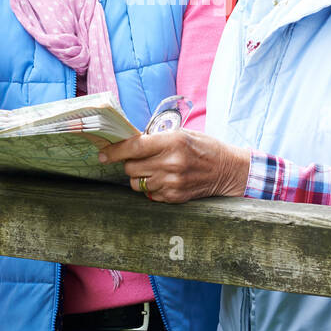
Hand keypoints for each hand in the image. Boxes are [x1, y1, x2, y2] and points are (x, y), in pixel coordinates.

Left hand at [97, 131, 250, 203]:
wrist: (228, 169)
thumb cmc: (204, 147)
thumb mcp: (182, 134)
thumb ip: (155, 138)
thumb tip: (127, 142)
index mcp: (172, 142)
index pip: (134, 147)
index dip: (114, 151)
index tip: (103, 154)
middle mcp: (171, 163)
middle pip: (131, 167)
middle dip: (129, 163)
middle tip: (138, 158)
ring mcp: (172, 183)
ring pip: (137, 183)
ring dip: (139, 176)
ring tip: (153, 169)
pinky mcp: (174, 197)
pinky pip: (149, 194)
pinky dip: (151, 187)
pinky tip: (164, 179)